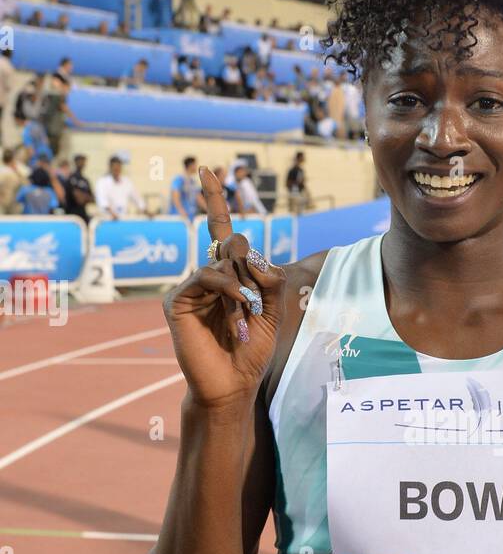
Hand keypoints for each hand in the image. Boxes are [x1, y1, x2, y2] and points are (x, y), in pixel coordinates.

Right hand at [162, 165, 286, 407]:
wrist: (233, 383)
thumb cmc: (251, 351)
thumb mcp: (274, 311)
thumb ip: (270, 278)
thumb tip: (249, 252)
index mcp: (229, 276)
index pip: (222, 231)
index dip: (214, 200)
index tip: (206, 170)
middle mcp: (207, 276)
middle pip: (233, 242)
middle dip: (252, 270)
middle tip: (254, 305)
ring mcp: (191, 287)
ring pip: (223, 261)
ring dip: (243, 290)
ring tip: (245, 317)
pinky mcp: (178, 300)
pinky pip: (207, 275)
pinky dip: (229, 289)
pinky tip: (239, 307)